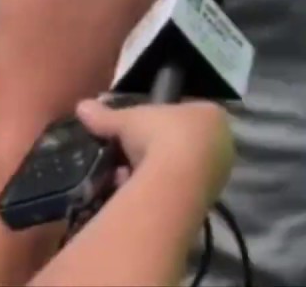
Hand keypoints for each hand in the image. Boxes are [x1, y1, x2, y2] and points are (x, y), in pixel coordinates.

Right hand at [75, 99, 234, 204]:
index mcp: (211, 115)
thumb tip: (82, 106)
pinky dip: (157, 191)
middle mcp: (223, 141)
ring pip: (180, 170)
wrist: (177, 179)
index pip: (186, 114)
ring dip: (153, 173)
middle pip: (183, 145)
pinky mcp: (210, 198)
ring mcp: (219, 172)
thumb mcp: (126, 121)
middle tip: (128, 157)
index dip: (159, 122)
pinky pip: (178, 191)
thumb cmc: (159, 136)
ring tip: (125, 177)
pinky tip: (135, 194)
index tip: (137, 131)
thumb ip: (106, 115)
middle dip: (154, 152)